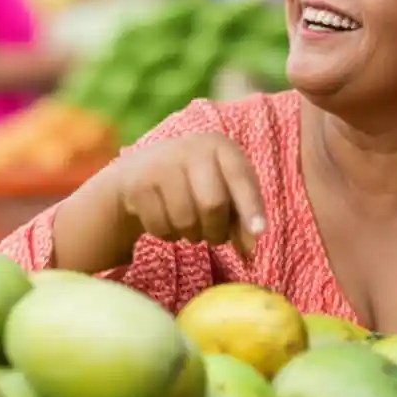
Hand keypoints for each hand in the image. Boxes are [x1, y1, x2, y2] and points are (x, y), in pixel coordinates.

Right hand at [108, 132, 265, 254]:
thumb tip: (250, 250)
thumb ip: (242, 218)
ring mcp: (160, 164)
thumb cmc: (193, 184)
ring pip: (185, 220)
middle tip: (214, 236)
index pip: (241, 177)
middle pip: (213, 205)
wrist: (137, 174)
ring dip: (191, 235)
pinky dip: (166, 234)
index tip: (259, 233)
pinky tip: (165, 220)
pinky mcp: (136, 184)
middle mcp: (190, 148)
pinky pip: (160, 226)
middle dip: (216, 231)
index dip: (251, 207)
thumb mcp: (223, 190)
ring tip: (188, 225)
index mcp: (219, 146)